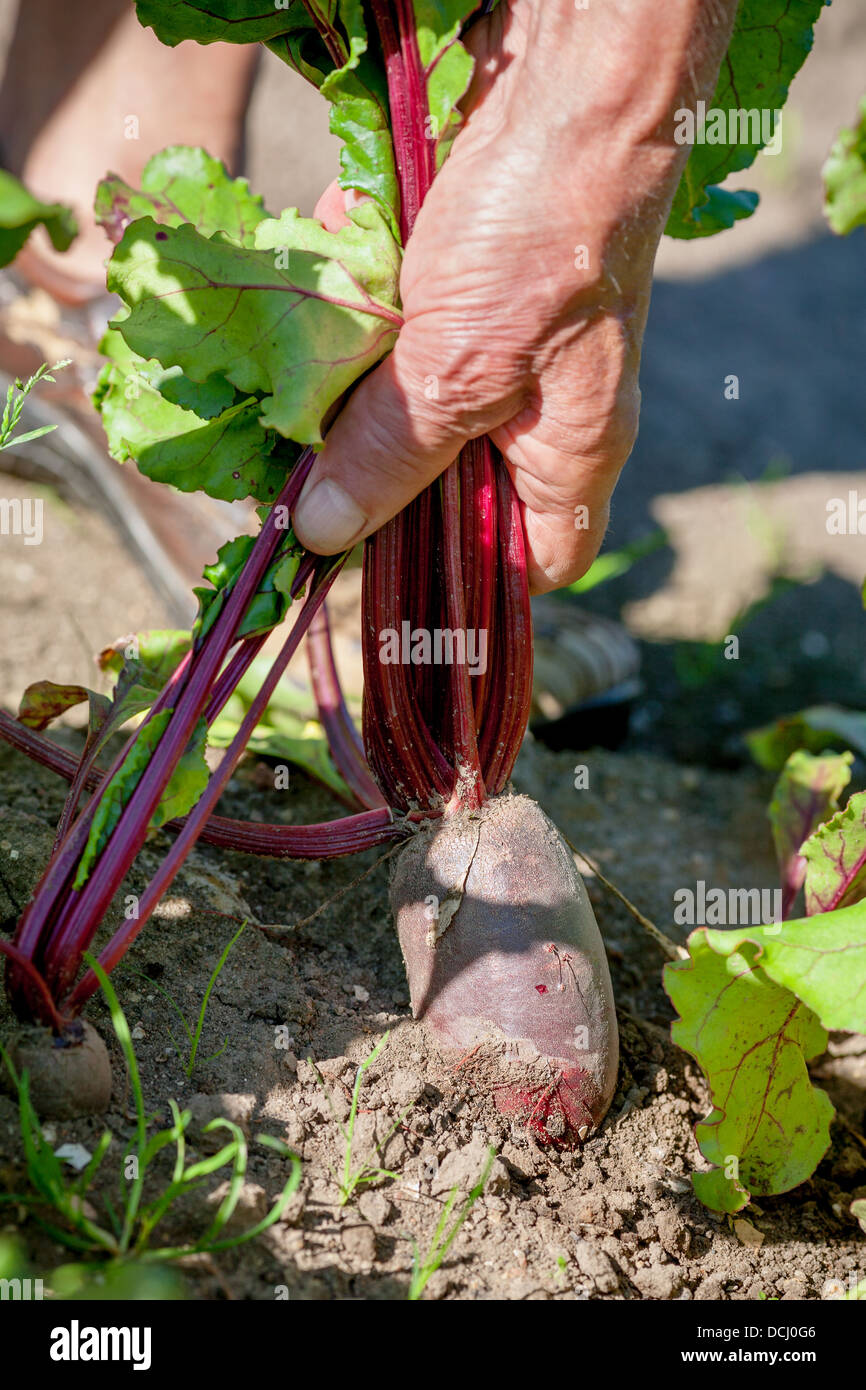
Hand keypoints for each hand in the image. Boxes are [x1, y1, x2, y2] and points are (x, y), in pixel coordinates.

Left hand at [294, 0, 736, 592]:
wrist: (563, 77)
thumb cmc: (548, 228)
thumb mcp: (460, 363)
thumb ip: (394, 452)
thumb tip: (324, 534)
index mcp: (568, 452)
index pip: (536, 560)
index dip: (470, 584)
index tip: (380, 581)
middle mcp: (534, 413)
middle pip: (448, 491)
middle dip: (375, 482)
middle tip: (298, 489)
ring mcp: (491, 348)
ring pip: (404, 412)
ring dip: (345, 397)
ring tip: (291, 395)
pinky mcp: (449, 292)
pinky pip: (386, 334)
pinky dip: (347, 317)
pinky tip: (322, 290)